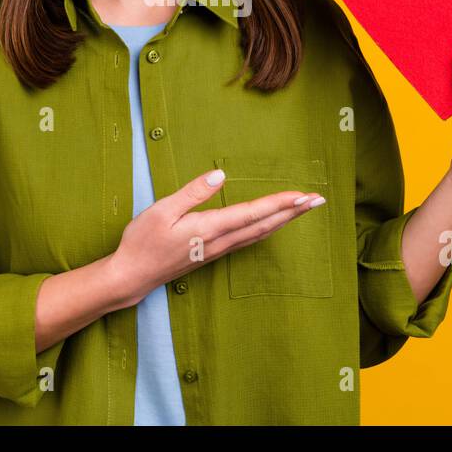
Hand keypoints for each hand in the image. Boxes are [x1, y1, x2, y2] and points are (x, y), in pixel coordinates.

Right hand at [105, 168, 324, 305]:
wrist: (133, 275)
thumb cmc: (143, 241)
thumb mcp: (162, 210)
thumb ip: (193, 192)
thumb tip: (220, 175)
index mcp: (210, 228)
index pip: (253, 213)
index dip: (280, 203)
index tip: (303, 195)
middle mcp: (221, 241)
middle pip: (265, 225)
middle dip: (293, 211)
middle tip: (318, 200)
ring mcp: (219, 249)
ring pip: (260, 233)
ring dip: (284, 220)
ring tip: (303, 208)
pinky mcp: (214, 253)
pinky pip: (250, 239)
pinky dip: (268, 228)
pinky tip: (274, 224)